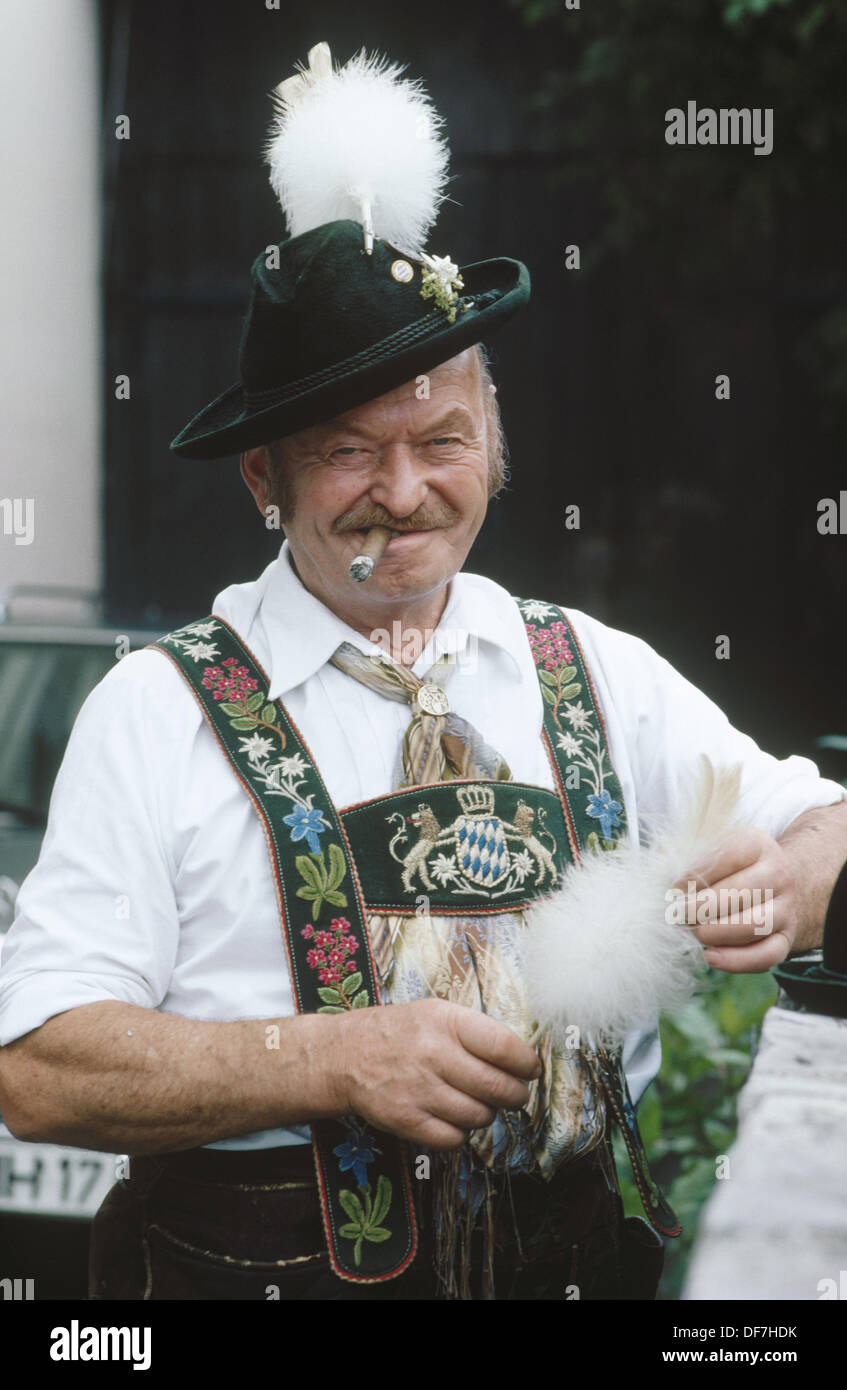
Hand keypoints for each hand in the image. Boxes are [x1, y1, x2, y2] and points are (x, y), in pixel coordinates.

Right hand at [329, 997, 541, 1149]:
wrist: (344, 1056)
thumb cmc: (400, 1033)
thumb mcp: (436, 1013)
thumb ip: (476, 1032)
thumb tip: (521, 1060)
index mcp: (446, 1021)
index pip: (505, 1047)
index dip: (527, 1064)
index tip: (531, 1070)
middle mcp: (433, 1054)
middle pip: (498, 1088)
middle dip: (516, 1095)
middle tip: (515, 1094)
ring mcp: (419, 1090)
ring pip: (480, 1116)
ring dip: (487, 1114)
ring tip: (477, 1102)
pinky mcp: (406, 1121)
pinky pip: (454, 1139)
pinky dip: (461, 1133)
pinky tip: (454, 1117)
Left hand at [676, 827, 795, 973]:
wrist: (779, 886)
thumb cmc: (734, 868)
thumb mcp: (715, 848)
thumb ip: (686, 851)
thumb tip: (661, 861)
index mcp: (757, 845)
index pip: (730, 854)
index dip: (697, 872)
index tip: (675, 885)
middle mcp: (778, 875)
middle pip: (740, 893)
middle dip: (701, 907)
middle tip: (679, 913)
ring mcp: (786, 908)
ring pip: (754, 924)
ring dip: (717, 932)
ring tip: (695, 932)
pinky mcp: (786, 938)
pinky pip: (767, 955)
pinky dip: (736, 960)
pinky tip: (711, 956)